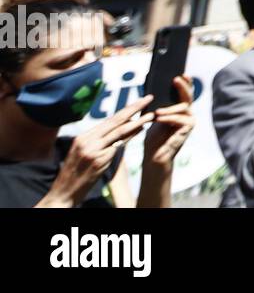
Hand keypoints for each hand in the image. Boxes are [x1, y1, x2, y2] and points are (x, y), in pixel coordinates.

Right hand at [37, 96, 153, 207]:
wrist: (63, 194)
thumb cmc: (75, 176)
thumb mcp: (84, 154)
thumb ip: (100, 142)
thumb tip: (123, 129)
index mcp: (83, 137)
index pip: (108, 120)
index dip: (125, 110)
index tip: (138, 102)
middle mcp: (87, 140)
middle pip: (115, 120)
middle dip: (133, 108)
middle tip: (148, 98)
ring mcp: (93, 150)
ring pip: (119, 131)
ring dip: (137, 121)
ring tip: (151, 114)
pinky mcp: (99, 160)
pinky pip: (118, 145)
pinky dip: (131, 136)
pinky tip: (141, 130)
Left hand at [142, 76, 194, 169]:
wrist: (154, 155)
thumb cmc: (153, 136)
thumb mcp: (154, 116)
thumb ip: (158, 103)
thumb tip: (152, 85)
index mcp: (181, 109)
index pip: (184, 92)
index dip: (185, 82)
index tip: (182, 73)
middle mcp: (188, 113)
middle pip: (188, 96)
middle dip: (183, 86)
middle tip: (176, 79)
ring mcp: (190, 120)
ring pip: (183, 107)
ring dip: (169, 108)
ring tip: (157, 112)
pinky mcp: (188, 128)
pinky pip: (180, 119)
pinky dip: (168, 118)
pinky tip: (159, 118)